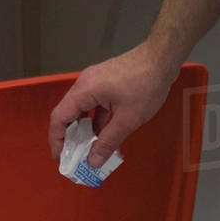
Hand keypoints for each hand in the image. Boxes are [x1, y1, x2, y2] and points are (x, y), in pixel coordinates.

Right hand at [48, 42, 179, 168]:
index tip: (60, 158)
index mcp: (84, 90)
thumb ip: (108, 142)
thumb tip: (93, 162)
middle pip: (68, 114)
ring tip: (88, 151)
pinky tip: (102, 136)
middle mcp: (85, 84)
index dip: (56, 140)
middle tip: (74, 159)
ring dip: (84, 131)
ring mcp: (95, 82)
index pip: (59, 117)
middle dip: (70, 138)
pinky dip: (95, 122)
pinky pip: (94, 105)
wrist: (162, 58)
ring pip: (82, 111)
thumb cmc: (146, 84)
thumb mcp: (127, 120)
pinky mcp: (106, 83)